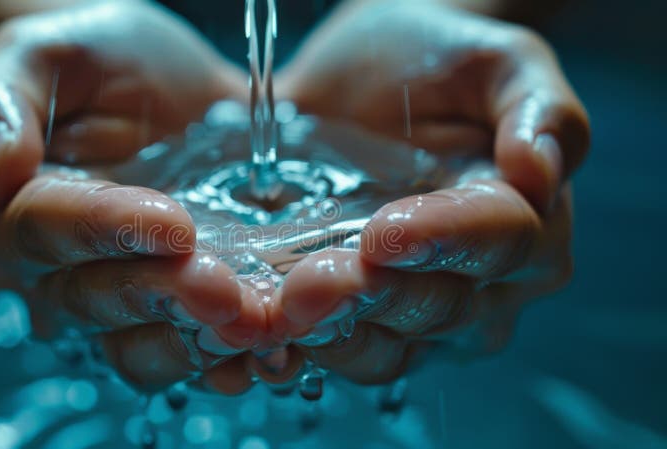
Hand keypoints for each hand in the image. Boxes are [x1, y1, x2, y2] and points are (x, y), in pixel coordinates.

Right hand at [0, 1, 260, 392]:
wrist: (184, 92)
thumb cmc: (108, 63)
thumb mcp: (49, 51)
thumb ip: (0, 99)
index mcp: (13, 209)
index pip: (43, 230)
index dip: (105, 230)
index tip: (174, 224)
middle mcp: (53, 274)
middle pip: (93, 301)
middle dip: (161, 296)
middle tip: (224, 290)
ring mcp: (114, 306)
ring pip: (137, 350)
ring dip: (195, 343)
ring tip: (255, 326)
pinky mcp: (171, 320)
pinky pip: (188, 356)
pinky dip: (227, 359)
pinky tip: (270, 349)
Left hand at [268, 1, 588, 382]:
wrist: (359, 85)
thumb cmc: (433, 64)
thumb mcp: (495, 60)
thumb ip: (538, 105)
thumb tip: (541, 167)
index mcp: (528, 218)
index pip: (500, 240)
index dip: (444, 239)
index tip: (383, 233)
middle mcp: (488, 283)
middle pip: (440, 305)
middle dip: (373, 295)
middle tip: (309, 283)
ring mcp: (427, 316)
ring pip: (389, 347)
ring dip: (333, 333)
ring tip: (282, 310)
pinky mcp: (370, 329)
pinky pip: (343, 354)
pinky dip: (303, 348)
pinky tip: (266, 333)